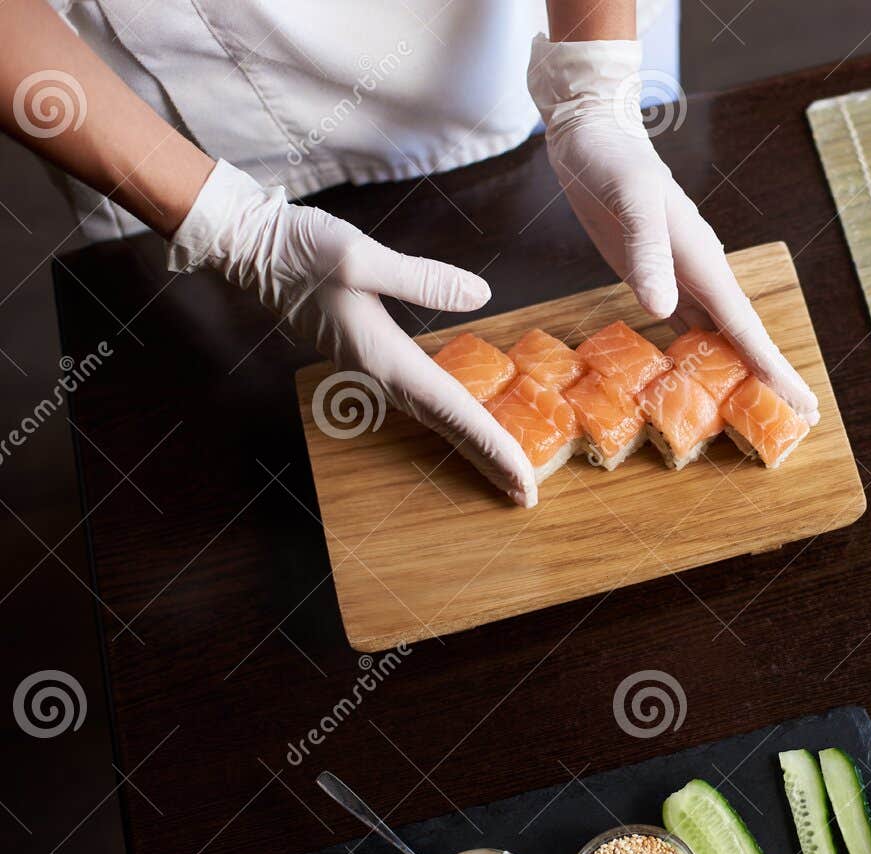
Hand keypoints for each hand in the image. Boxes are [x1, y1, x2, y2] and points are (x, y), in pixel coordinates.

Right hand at [166, 161, 539, 505]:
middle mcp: (383, 377)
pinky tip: (470, 428)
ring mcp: (376, 373)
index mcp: (387, 360)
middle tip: (526, 496)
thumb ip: (424, 280)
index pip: (455, 412)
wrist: (254, 251)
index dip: (493, 446)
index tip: (523, 477)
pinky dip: (454, 422)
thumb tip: (481, 294)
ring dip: (474, 448)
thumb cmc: (304, 252)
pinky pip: (425, 403)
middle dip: (490, 463)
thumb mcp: (362, 257)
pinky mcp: (373, 361)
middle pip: (449, 429)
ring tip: (508, 473)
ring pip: (438, 420)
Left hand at [529, 36, 819, 424]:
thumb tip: (664, 311)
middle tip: (803, 418)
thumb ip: (648, 255)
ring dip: (738, 371)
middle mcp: (700, 275)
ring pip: (718, 335)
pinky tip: (697, 378)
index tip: (802, 403)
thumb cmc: (613, 163)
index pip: (745, 327)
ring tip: (761, 407)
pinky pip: (684, 326)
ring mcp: (679, 278)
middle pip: (742, 338)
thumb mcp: (631, 203)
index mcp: (703, 260)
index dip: (772, 368)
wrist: (593, 134)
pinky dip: (696, 355)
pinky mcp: (655, 278)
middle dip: (771, 377)